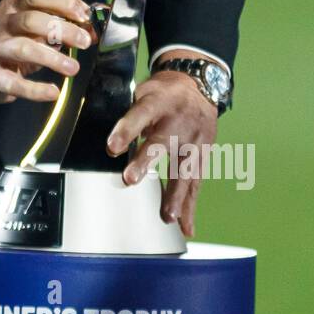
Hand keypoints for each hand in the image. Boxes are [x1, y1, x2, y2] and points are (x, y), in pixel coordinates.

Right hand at [0, 0, 96, 107]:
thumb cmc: (13, 42)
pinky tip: (53, 92)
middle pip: (31, 20)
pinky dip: (36, 89)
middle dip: (62, 30)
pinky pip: (15, 83)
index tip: (85, 16)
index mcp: (12, 6)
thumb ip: (59, 26)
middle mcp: (1, 24)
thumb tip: (92, 32)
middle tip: (84, 42)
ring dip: (52, 58)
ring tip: (74, 68)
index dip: (64, 3)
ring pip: (24, 49)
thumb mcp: (32, 28)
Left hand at [106, 69, 217, 237]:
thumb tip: (110, 138)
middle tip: (130, 179)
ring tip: (167, 217)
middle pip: (161, 143)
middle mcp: (177, 122)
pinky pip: (196, 182)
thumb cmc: (164, 93)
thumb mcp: (145, 90)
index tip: (111, 146)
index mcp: (158, 102)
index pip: (139, 115)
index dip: (126, 130)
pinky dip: (191, 206)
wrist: (200, 86)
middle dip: (146, 162)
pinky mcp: (203, 155)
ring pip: (183, 169)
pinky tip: (186, 227)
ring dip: (175, 194)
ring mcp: (193, 140)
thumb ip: (130, 113)